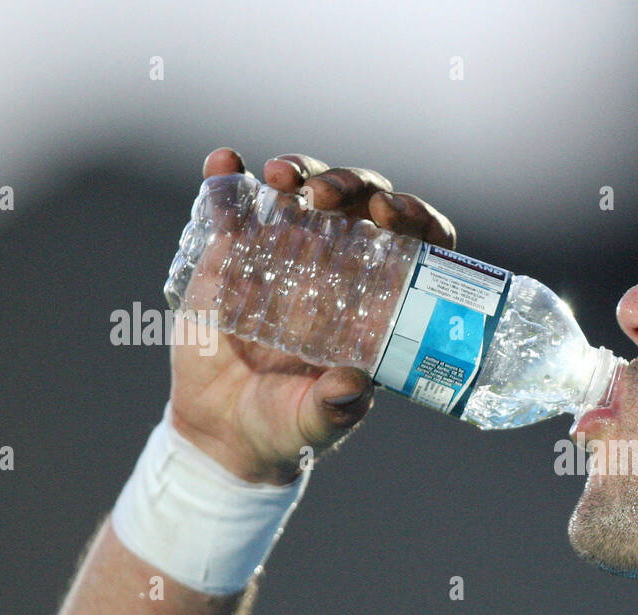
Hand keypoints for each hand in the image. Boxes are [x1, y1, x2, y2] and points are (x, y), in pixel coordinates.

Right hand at [167, 148, 457, 484]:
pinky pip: (233, 208)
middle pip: (361, 206)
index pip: (415, 245)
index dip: (415, 219)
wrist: (223, 429)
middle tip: (326, 196)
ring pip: (305, 193)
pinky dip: (228, 180)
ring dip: (300, 172)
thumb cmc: (286, 425)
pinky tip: (224, 162)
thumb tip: (352, 386)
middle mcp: (340, 269)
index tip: (394, 214)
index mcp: (377, 303)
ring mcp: (286, 254)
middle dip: (352, 186)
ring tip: (280, 177)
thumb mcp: (315, 422)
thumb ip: (335, 408)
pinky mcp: (234, 255)